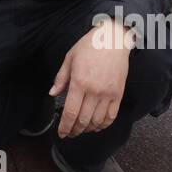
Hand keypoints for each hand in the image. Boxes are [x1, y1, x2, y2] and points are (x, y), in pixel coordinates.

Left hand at [51, 22, 131, 137]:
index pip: (70, 113)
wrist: (113, 38)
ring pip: (97, 121)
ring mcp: (108, 94)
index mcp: (79, 82)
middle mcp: (94, 91)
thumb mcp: (70, 58)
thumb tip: (53, 94)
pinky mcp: (118, 94)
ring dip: (88, 129)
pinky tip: (97, 126)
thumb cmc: (89, 46)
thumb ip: (61, 78)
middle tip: (70, 133)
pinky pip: (111, 116)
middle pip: (83, 120)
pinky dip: (103, 125)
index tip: (61, 133)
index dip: (65, 127)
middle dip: (74, 130)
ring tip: (81, 129)